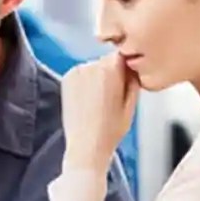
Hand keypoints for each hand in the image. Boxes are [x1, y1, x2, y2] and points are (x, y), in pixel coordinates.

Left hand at [60, 54, 139, 170]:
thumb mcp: (132, 104)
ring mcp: (76, 72)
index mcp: (111, 69)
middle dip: (112, 73)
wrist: (85, 145)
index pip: (124, 55)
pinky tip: (87, 100)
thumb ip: (134, 79)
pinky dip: (84, 82)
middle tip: (112, 96)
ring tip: (98, 101)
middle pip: (107, 61)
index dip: (127, 68)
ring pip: (94, 67)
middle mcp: (91, 65)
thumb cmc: (110, 130)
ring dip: (97, 78)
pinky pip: (81, 74)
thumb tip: (133, 67)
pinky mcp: (66, 79)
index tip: (127, 80)